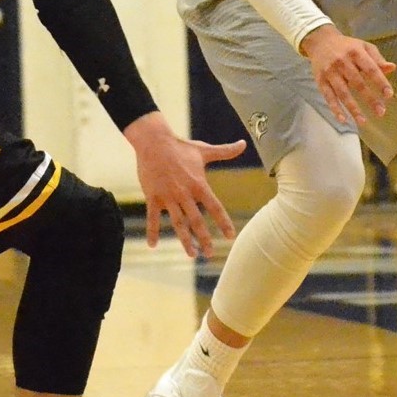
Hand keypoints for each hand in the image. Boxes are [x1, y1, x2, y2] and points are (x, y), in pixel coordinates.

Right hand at [123, 113, 243, 256]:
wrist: (154, 142)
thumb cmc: (181, 146)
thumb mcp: (204, 150)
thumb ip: (225, 151)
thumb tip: (244, 143)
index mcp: (199, 184)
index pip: (215, 207)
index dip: (223, 222)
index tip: (230, 237)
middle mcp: (184, 193)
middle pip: (196, 220)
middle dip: (204, 238)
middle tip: (210, 254)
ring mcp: (168, 197)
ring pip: (178, 223)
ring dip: (185, 240)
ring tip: (192, 255)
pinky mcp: (153, 197)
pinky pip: (152, 218)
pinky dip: (152, 232)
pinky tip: (152, 246)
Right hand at [298, 24, 394, 124]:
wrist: (320, 41)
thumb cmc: (347, 46)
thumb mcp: (363, 47)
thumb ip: (378, 59)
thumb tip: (392, 68)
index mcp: (356, 52)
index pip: (370, 69)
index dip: (380, 82)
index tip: (389, 95)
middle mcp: (342, 62)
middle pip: (358, 83)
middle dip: (370, 99)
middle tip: (381, 112)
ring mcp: (330, 72)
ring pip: (343, 93)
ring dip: (353, 108)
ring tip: (363, 121)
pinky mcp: (320, 81)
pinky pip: (328, 97)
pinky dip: (335, 108)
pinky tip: (343, 119)